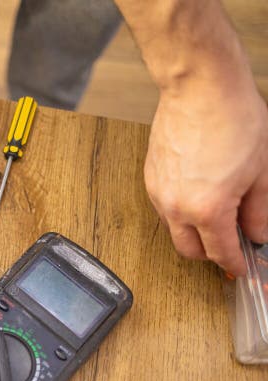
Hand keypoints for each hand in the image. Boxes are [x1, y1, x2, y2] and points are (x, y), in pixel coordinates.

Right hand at [144, 80, 267, 275]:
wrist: (199, 88)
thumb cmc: (232, 120)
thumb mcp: (262, 171)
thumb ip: (259, 211)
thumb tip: (257, 233)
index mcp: (207, 209)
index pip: (219, 252)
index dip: (234, 262)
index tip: (241, 265)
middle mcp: (176, 206)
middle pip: (188, 250)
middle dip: (209, 253)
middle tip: (229, 242)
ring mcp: (158, 192)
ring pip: (173, 229)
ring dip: (192, 230)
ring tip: (215, 211)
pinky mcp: (150, 177)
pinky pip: (164, 206)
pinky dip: (180, 209)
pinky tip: (198, 191)